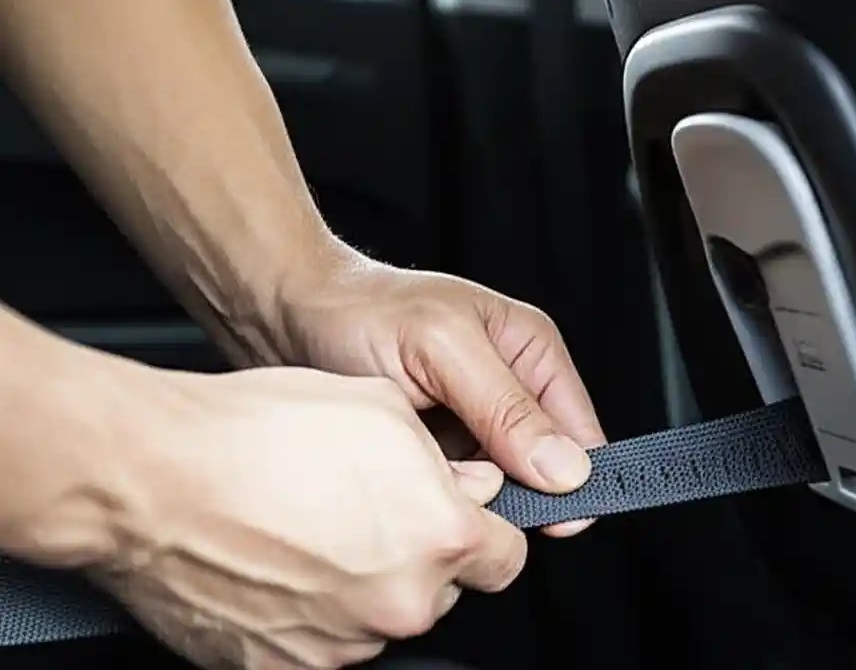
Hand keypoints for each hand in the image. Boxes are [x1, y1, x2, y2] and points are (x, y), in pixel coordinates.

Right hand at [91, 366, 525, 669]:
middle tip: (365, 511)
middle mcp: (402, 602)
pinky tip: (277, 565)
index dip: (481, 532)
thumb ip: (448, 461)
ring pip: (380, 619)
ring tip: (308, 531)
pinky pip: (321, 644)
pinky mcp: (283, 669)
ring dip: (363, 586)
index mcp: (441, 538)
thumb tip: (473, 489)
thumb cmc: (259, 434)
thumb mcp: (382, 409)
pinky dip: (310, 615)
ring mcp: (342, 645)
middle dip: (417, 557)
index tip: (459, 519)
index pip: (505, 558)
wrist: (151, 478)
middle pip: (440, 591)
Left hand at [265, 254, 605, 537]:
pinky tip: (404, 483)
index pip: (582, 434)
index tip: (552, 520)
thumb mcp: (442, 350)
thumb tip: (567, 468)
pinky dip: (435, 497)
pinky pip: (455, 492)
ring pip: (497, 488)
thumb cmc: (358, 312)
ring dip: (469, 497)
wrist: (280, 314)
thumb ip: (505, 408)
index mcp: (532, 352)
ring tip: (423, 475)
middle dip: (511, 493)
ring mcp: (471, 423)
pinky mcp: (434, 450)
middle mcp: (509, 389)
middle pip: (542, 470)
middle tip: (467, 491)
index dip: (574, 482)